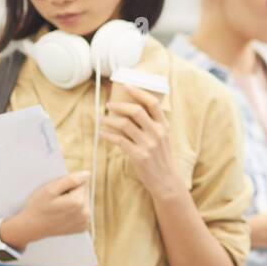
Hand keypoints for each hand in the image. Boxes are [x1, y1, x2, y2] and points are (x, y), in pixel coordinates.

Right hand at [4, 170, 90, 247]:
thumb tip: (87, 174)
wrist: (31, 227)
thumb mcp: (49, 189)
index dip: (69, 184)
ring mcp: (84, 222)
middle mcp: (85, 213)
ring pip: (84, 201)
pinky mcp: (82, 227)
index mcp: (77, 202)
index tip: (58, 192)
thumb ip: (70, 179)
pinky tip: (63, 214)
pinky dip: (75, 211)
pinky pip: (82, 212)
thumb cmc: (38, 206)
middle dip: (73, 192)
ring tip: (59, 207)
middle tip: (57, 200)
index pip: (83, 181)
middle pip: (84, 192)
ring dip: (74, 201)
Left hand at [100, 85, 182, 201]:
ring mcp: (148, 144)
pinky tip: (102, 133)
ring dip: (109, 120)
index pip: (153, 103)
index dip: (139, 93)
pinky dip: (108, 135)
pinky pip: (119, 140)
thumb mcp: (162, 138)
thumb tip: (132, 110)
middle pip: (136, 111)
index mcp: (164, 126)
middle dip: (119, 105)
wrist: (165, 180)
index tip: (126, 86)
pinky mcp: (139, 156)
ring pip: (125, 125)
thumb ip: (151, 125)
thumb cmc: (161, 158)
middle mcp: (157, 133)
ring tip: (101, 119)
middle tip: (109, 104)